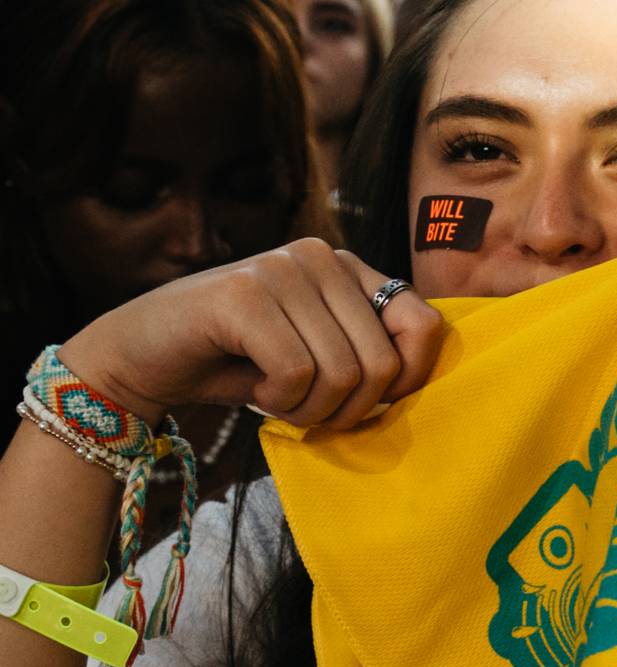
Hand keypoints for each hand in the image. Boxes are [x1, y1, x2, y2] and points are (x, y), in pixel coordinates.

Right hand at [54, 239, 441, 428]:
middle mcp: (320, 256)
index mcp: (348, 267)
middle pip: (382, 362)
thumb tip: (421, 378)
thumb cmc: (238, 363)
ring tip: (280, 400)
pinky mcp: (244, 295)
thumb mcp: (319, 354)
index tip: (368, 401)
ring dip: (312, 410)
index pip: (425, 324)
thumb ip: (368, 350)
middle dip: (349, 408)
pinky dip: (280, 401)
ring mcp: (280, 269)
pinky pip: (298, 373)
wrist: (140, 358)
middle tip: (308, 410)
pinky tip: (256, 392)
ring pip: (343, 373)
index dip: (409, 379)